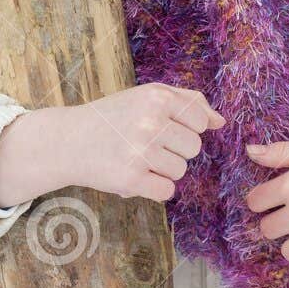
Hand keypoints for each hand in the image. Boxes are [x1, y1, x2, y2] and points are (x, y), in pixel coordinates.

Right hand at [0, 84, 224, 206]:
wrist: (68, 140)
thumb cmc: (113, 117)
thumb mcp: (147, 96)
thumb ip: (186, 101)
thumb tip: (220, 121)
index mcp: (157, 97)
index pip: (200, 120)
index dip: (186, 128)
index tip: (163, 128)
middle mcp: (150, 122)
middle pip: (194, 148)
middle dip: (174, 150)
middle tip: (145, 144)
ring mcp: (140, 152)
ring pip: (181, 171)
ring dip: (163, 169)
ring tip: (137, 158)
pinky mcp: (130, 179)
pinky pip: (166, 190)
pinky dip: (154, 188)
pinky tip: (135, 175)